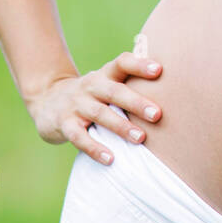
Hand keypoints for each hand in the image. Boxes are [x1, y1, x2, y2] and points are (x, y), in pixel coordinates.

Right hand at [25, 52, 163, 164]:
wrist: (46, 100)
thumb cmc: (91, 94)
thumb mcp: (106, 83)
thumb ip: (130, 83)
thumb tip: (175, 91)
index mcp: (104, 74)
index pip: (122, 63)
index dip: (139, 65)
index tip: (159, 70)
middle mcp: (90, 86)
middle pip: (114, 91)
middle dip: (136, 102)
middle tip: (157, 114)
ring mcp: (76, 104)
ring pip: (100, 114)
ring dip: (121, 126)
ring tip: (141, 138)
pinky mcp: (64, 124)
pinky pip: (79, 137)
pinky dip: (95, 148)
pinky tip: (111, 159)